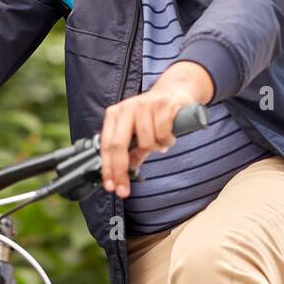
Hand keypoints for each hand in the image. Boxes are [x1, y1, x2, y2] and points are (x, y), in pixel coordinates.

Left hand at [99, 61, 213, 197]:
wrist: (176, 92)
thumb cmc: (154, 116)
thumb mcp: (138, 133)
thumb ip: (130, 152)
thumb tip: (123, 174)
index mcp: (115, 114)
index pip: (107, 145)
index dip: (108, 169)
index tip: (110, 187)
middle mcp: (127, 108)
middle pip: (118, 145)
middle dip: (120, 171)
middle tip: (124, 190)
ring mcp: (144, 104)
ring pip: (146, 142)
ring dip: (155, 148)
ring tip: (160, 141)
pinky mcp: (163, 105)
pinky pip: (163, 135)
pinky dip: (167, 141)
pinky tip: (169, 135)